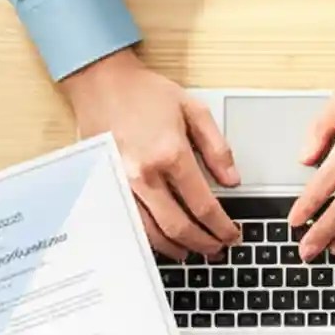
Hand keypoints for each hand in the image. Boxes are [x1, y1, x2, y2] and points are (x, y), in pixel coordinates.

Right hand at [61, 49, 240, 260]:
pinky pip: (130, 223)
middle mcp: (145, 174)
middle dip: (203, 244)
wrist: (101, 83)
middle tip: (217, 250)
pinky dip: (149, 238)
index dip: (221, 227)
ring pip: (152, 232)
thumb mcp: (193, 109)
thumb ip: (216, 147)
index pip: (203, 205)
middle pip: (179, 226)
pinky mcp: (108, 187)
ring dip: (176, 248)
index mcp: (170, 154)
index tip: (232, 235)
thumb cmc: (144, 93)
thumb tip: (232, 180)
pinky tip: (162, 242)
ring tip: (193, 252)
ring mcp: (123, 184)